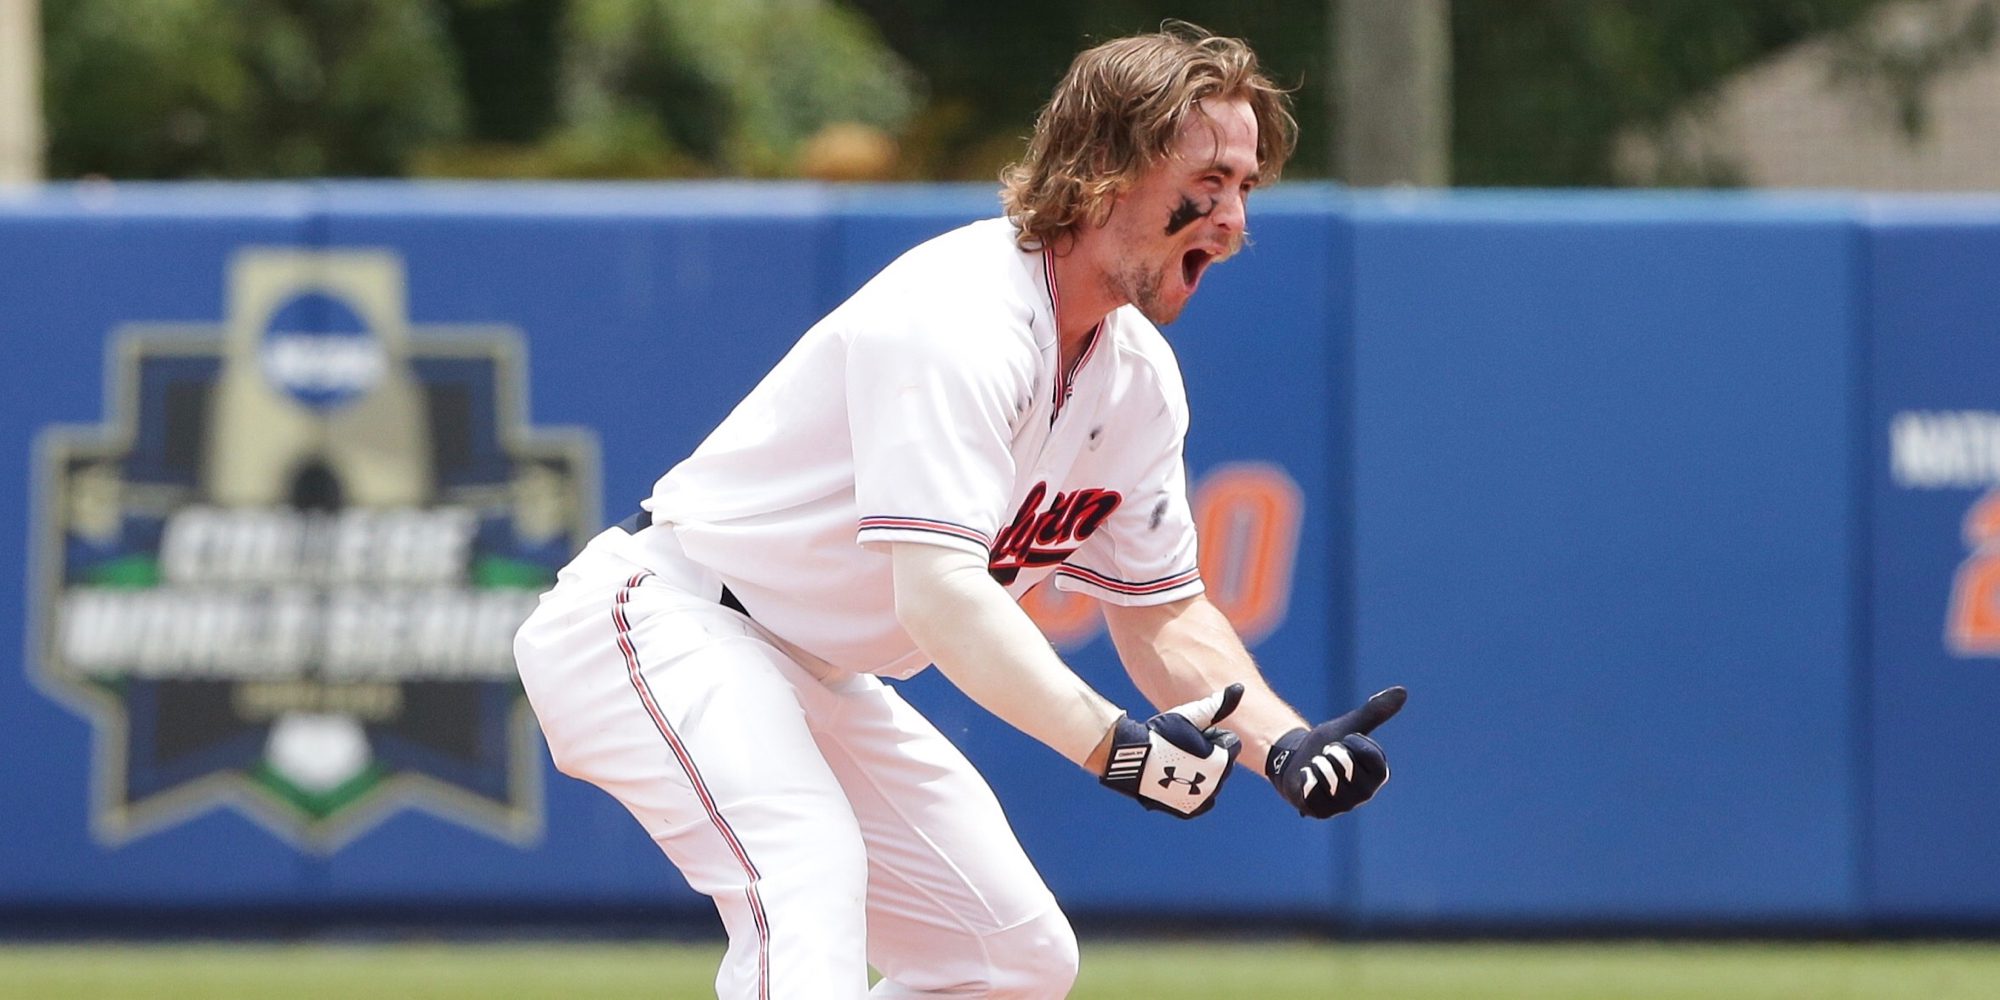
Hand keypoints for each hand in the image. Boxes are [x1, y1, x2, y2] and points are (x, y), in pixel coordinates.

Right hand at [1099, 683, 1244, 818]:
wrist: (1133, 761)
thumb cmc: (1161, 734)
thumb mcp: (1190, 715)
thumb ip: (1217, 704)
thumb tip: (1239, 687)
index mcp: (1221, 761)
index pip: (1229, 743)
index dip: (1210, 735)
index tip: (1191, 735)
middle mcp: (1216, 784)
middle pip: (1222, 764)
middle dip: (1208, 755)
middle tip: (1181, 748)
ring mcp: (1202, 800)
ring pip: (1210, 781)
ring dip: (1200, 773)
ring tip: (1175, 763)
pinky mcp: (1190, 811)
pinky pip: (1200, 799)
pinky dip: (1191, 790)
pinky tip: (1174, 779)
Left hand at [1266, 686, 1405, 818]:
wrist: (1296, 759)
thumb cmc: (1328, 743)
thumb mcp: (1350, 725)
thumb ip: (1374, 712)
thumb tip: (1402, 691)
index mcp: (1379, 773)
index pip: (1370, 755)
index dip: (1353, 742)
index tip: (1346, 741)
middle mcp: (1365, 793)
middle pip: (1346, 764)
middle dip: (1331, 751)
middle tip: (1329, 755)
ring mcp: (1344, 805)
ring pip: (1327, 776)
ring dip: (1316, 763)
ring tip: (1318, 766)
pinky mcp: (1321, 812)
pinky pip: (1311, 789)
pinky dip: (1305, 777)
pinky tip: (1307, 778)